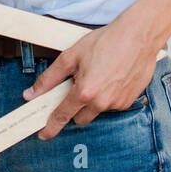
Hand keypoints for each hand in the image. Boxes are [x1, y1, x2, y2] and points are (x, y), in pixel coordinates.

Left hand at [22, 9, 160, 138]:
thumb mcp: (71, 56)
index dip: (51, 127)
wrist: (139, 36)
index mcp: (85, 92)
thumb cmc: (107, 41)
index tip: (44, 134)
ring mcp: (117, 103)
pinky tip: (111, 78)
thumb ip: (49, 78)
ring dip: (93, 101)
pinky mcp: (129, 101)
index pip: (62, 116)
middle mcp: (102, 102)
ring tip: (97, 76)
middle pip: (80, 118)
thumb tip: (32, 93)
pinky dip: (107, 96)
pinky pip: (112, 105)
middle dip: (75, 108)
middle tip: (76, 87)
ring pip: (97, 111)